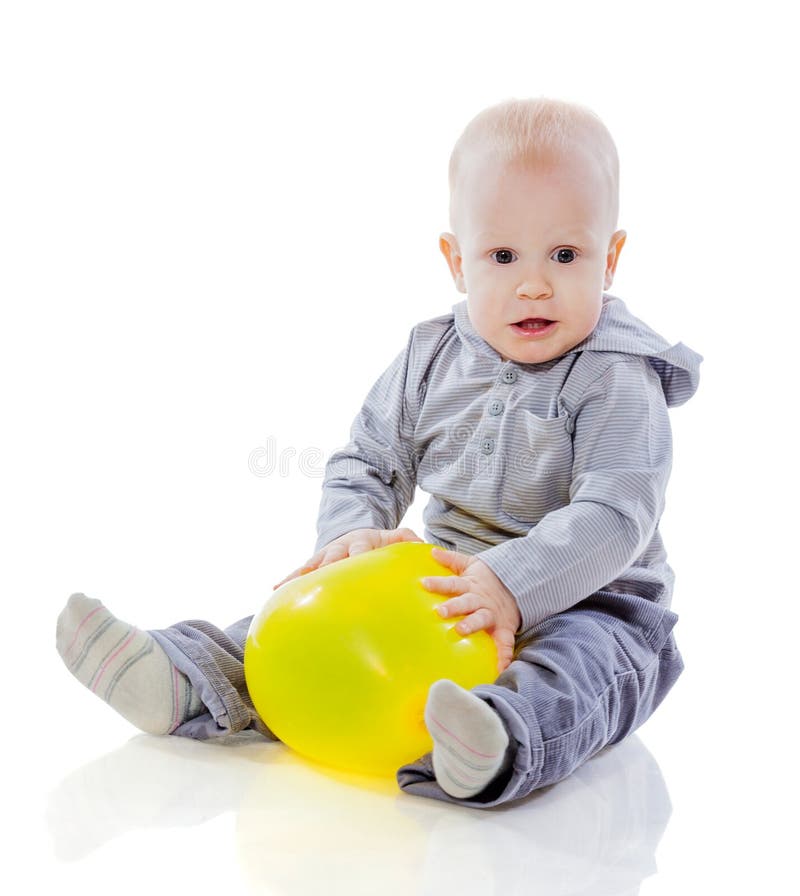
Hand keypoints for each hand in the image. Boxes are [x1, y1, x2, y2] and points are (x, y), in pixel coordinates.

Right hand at [273, 527, 423, 589]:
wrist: (359, 533)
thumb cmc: (380, 542)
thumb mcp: (395, 536)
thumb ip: (407, 539)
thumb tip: (423, 545)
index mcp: (359, 542)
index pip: (357, 550)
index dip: (355, 558)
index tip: (354, 566)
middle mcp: (339, 548)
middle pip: (331, 559)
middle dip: (326, 570)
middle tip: (321, 585)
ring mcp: (325, 556)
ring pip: (311, 565)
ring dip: (300, 576)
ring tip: (285, 587)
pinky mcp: (315, 564)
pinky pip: (300, 572)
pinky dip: (289, 580)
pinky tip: (276, 589)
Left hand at [421, 548, 520, 674]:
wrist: (518, 585)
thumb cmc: (487, 577)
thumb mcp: (472, 564)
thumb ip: (451, 559)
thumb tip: (432, 551)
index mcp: (470, 586)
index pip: (452, 582)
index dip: (438, 583)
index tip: (424, 583)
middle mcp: (480, 600)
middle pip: (465, 602)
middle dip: (453, 606)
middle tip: (439, 611)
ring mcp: (492, 614)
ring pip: (481, 619)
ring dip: (471, 624)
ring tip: (461, 630)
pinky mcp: (504, 628)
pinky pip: (505, 643)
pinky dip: (504, 656)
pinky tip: (499, 669)